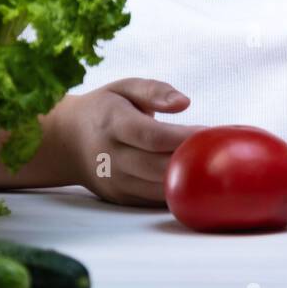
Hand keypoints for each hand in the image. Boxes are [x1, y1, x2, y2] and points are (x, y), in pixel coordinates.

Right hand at [62, 78, 200, 206]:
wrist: (66, 141)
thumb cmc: (104, 109)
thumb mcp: (124, 88)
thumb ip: (154, 91)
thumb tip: (184, 102)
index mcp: (113, 124)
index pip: (151, 136)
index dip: (182, 138)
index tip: (210, 133)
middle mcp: (112, 157)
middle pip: (158, 167)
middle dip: (192, 161)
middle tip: (219, 150)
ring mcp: (116, 182)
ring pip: (159, 188)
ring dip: (189, 178)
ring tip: (212, 163)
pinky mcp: (122, 198)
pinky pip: (155, 199)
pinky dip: (177, 190)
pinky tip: (196, 178)